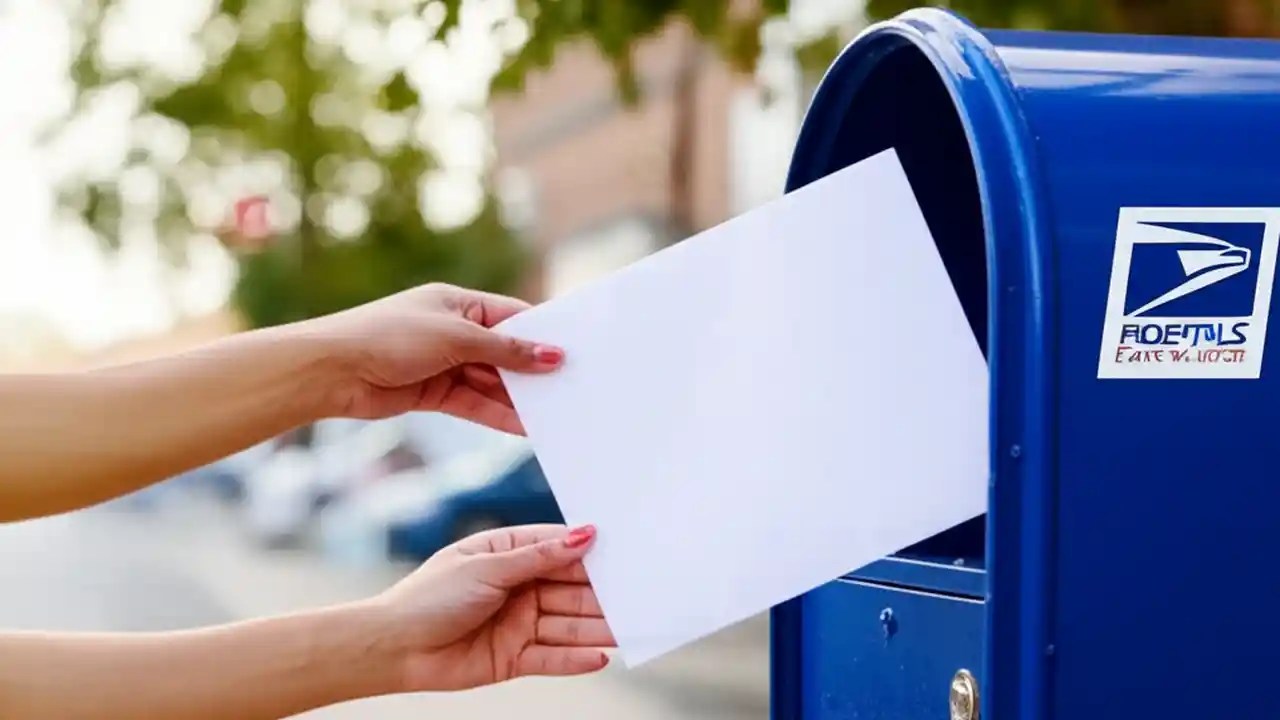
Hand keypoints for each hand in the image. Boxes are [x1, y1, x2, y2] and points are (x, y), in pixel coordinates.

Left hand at [307, 283, 561, 432]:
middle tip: (571, 390)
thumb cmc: (387, 337)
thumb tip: (552, 355)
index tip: (573, 355)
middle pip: (505, 354)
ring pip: (492, 383)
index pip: (513, 318)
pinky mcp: (434, 393)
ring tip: (554, 415)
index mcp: (459, 304)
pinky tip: (523, 428)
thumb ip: (506, 351)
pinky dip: (497, 415)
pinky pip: (475, 404)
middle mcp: (454, 332)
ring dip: (518, 399)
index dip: (542, 337)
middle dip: (533, 373)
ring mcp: (445, 364)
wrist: (332, 371)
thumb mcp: (456, 338)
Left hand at [373, 524, 614, 691]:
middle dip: (601, 594)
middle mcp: (519, 588)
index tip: (624, 553)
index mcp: (509, 556)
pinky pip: (553, 657)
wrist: (393, 647)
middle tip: (637, 595)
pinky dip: (577, 659)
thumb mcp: (486, 566)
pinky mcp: (515, 658)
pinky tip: (602, 656)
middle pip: (570, 590)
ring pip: (567, 625)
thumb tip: (583, 535)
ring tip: (629, 628)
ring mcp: (519, 623)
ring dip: (596, 628)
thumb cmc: (429, 596)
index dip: (589, 552)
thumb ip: (538, 557)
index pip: (559, 550)